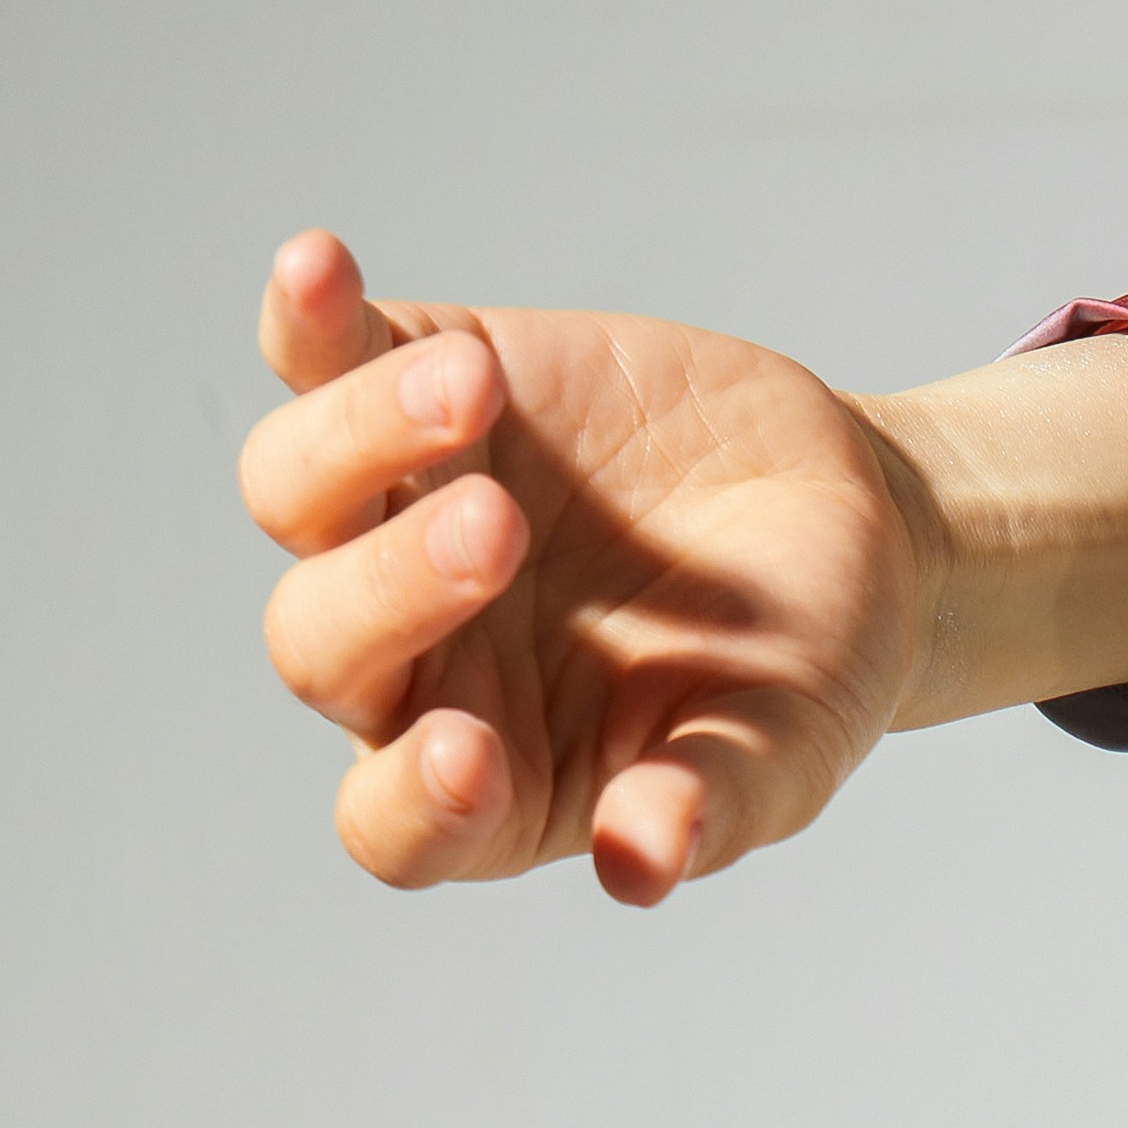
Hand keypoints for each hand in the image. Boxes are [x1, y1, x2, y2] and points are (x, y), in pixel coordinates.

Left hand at [241, 234, 932, 904]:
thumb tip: (646, 862)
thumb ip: (711, 808)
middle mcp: (415, 662)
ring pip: (293, 496)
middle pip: (320, 647)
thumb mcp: (784, 752)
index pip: (397, 823)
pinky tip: (319, 264)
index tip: (472, 755)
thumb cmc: (801, 665)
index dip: (415, 798)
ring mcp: (396, 519)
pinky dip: (305, 317)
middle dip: (391, 589)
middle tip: (499, 532)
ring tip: (473, 388)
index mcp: (491, 786)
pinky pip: (316, 356)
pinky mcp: (412, 389)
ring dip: (356, 441)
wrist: (835, 514)